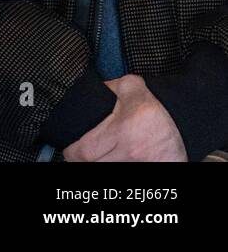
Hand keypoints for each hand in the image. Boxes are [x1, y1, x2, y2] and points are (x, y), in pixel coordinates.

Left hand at [63, 74, 186, 161]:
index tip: (71, 148)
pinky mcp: (152, 172)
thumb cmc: (159, 106)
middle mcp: (131, 153)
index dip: (72, 152)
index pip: (84, 152)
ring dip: (99, 165)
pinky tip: (113, 161)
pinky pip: (125, 175)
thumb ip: (109, 85)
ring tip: (98, 157)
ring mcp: (142, 166)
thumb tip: (93, 85)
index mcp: (122, 131)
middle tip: (83, 153)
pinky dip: (116, 167)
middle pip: (93, 165)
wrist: (190, 122)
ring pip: (107, 171)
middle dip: (84, 160)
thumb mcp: (132, 87)